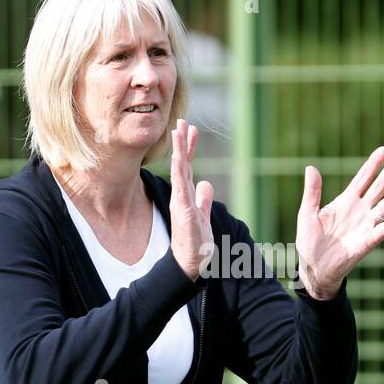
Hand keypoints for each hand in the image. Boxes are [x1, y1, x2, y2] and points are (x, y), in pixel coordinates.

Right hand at [169, 119, 214, 281]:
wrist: (190, 263)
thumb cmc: (195, 243)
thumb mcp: (203, 215)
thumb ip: (204, 200)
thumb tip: (206, 184)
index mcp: (187, 195)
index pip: (187, 166)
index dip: (189, 147)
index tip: (191, 129)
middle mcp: (182, 195)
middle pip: (181, 163)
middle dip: (182, 141)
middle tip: (182, 120)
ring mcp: (181, 201)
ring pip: (178, 170)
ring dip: (178, 149)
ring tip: (177, 131)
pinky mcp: (182, 210)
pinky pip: (180, 186)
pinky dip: (177, 171)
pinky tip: (176, 157)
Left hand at [296, 147, 383, 299]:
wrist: (313, 268)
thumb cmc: (309, 241)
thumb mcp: (307, 213)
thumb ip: (312, 192)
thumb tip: (311, 168)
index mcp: (345, 201)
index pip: (363, 178)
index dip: (374, 163)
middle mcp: (359, 210)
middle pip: (379, 186)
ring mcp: (366, 225)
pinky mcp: (369, 241)